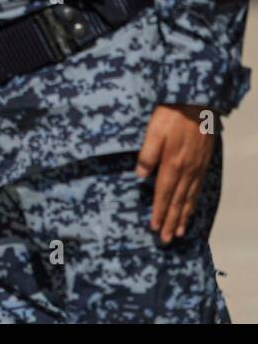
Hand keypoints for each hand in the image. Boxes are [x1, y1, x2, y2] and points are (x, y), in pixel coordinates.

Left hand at [137, 104, 215, 243]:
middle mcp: (187, 170)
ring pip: (190, 198)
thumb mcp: (153, 131)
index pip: (163, 194)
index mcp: (172, 164)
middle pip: (178, 201)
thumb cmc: (170, 115)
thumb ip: (147, 154)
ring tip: (179, 232)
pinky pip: (199, 188)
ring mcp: (197, 168)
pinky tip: (191, 208)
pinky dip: (194, 202)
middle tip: (166, 239)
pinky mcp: (203, 163)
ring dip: (183, 216)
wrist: (196, 104)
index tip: (154, 227)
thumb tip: (140, 177)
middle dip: (171, 221)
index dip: (159, 212)